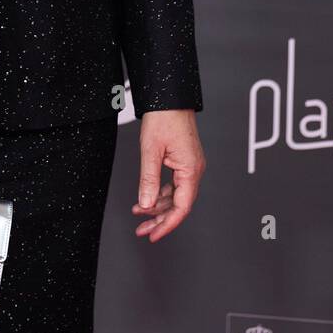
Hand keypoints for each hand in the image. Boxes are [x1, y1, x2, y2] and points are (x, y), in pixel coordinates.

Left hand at [131, 109, 204, 241]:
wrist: (169, 97)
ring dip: (158, 207)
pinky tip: (147, 198)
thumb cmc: (164, 117)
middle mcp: (194, 170)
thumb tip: (146, 204)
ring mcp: (190, 166)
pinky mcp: (184, 161)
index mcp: (190, 170)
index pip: (181, 207)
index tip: (153, 235)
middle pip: (179, 205)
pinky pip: (174, 184)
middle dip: (160, 219)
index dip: (167, 225)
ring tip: (138, 213)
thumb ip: (148, 179)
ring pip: (175, 196)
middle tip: (142, 230)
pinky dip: (160, 193)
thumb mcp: (150, 150)